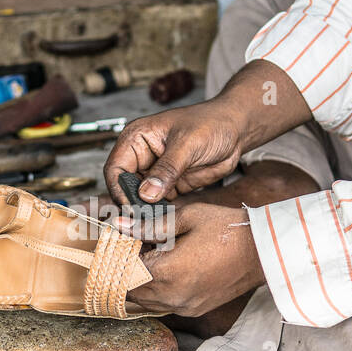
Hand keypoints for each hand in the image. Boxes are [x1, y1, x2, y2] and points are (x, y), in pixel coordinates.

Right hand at [105, 60, 314, 204]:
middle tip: (141, 223)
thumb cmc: (212, 124)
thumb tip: (146, 194)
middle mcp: (141, 156)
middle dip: (130, 205)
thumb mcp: (188, 145)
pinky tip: (164, 222)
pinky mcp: (168, 185)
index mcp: (136, 138)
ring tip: (151, 226)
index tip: (131, 208)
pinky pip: (157, 204)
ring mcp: (154, 172)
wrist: (236, 130)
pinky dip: (158, 214)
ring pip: (139, 199)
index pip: (115, 168)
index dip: (119, 190)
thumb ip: (167, 169)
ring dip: (144, 213)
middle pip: (123, 187)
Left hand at [123, 203, 265, 316]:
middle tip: (128, 250)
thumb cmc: (227, 230)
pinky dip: (153, 292)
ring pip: (143, 302)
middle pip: (128, 292)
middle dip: (122, 272)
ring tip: (144, 260)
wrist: (263, 251)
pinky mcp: (193, 310)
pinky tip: (160, 273)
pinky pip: (161, 305)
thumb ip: (149, 225)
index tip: (119, 241)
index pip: (122, 272)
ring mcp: (183, 306)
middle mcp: (172, 296)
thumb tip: (119, 225)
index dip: (115, 257)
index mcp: (167, 273)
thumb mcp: (186, 218)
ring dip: (136, 284)